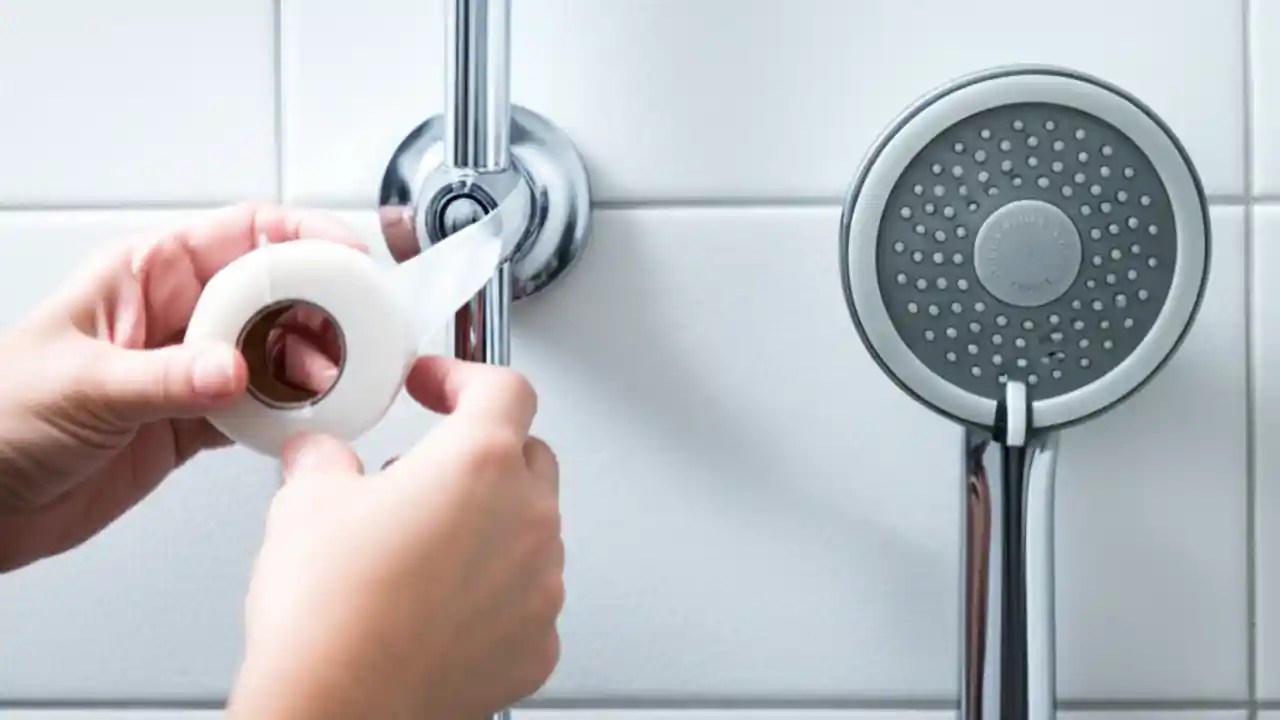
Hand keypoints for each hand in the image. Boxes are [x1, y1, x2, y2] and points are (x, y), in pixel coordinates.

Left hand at [0, 203, 362, 571]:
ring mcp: (190, 371)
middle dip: (322, 308)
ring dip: (310, 368)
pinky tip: (304, 423)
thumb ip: (165, 380)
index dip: (303, 236)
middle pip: (274, 294)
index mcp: (147, 276)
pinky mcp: (195, 423)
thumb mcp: (81, 386)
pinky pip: (261, 411)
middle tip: (355, 334)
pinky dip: (290, 418)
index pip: (243, 233)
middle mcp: (176, 317)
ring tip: (337, 384)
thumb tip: (235, 369)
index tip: (349, 255)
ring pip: (275, 353)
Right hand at [227, 357, 563, 719]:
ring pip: (531, 529)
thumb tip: (320, 456)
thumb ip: (324, 460)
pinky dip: (494, 590)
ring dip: (489, 524)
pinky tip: (439, 604)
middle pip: (527, 456)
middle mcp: (527, 519)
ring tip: (421, 549)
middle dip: (481, 453)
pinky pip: (527, 596)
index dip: (463, 378)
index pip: (504, 388)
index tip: (436, 387)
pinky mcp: (538, 642)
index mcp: (480, 463)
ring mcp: (541, 585)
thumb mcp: (306, 504)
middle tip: (424, 473)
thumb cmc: (328, 618)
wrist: (335, 711)